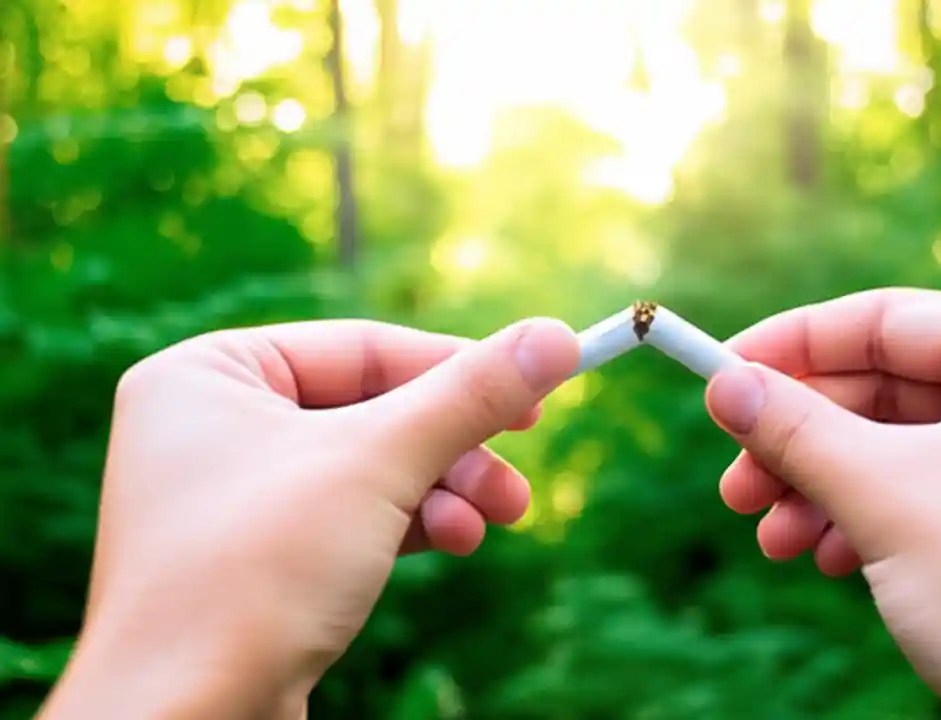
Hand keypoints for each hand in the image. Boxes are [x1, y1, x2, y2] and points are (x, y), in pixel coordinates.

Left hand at [41, 318, 579, 719]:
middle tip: (521, 474)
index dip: (456, 366)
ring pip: (370, 469)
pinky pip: (350, 517)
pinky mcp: (257, 560)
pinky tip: (456, 541)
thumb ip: (470, 396)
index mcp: (207, 374)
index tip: (537, 384)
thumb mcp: (377, 464)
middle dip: (457, 447)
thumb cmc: (253, 575)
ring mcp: (231, 498)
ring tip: (501, 517)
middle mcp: (210, 427)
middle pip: (371, 410)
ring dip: (446, 489)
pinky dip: (410, 524)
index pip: (361, 348)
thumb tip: (554, 337)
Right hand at [705, 289, 940, 718]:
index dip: (794, 345)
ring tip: (770, 535)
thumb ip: (799, 430)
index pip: (888, 320)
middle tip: (733, 480)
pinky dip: (854, 519)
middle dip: (799, 437)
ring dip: (817, 486)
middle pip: (881, 386)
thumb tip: (723, 383)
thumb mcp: (888, 497)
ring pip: (888, 447)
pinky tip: (818, 557)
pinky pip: (910, 494)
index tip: (718, 374)